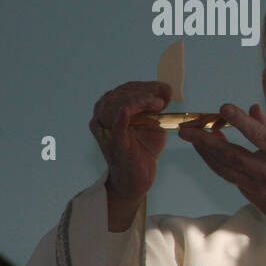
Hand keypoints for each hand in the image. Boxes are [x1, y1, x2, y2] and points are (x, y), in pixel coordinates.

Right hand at [91, 81, 170, 229]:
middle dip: (145, 89)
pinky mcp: (113, 139)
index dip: (145, 85)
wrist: (137, 179)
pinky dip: (135, 106)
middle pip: (120, 92)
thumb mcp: (151, 124)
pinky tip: (152, 105)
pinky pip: (120, 116)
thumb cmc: (143, 151)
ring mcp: (105, 128)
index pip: (124, 90)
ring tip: (160, 103)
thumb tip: (165, 90)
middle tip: (164, 94)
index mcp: (108, 111)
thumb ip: (155, 108)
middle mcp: (101, 117)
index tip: (165, 89)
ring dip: (142, 97)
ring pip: (118, 100)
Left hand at [178, 103, 265, 234]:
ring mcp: (258, 187)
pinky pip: (229, 176)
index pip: (260, 136)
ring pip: (224, 167)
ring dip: (205, 151)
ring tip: (192, 137)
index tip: (224, 108)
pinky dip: (216, 162)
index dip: (241, 121)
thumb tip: (252, 110)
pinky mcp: (250, 196)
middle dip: (205, 140)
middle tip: (186, 129)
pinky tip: (208, 151)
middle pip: (231, 155)